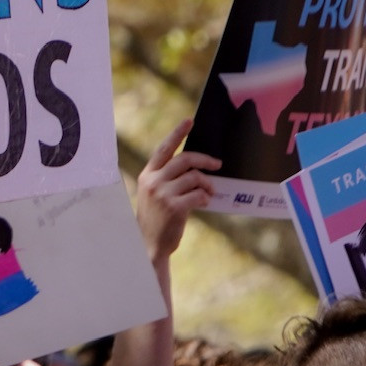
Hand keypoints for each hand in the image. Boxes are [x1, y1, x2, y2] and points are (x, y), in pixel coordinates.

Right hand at [135, 117, 219, 264]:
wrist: (149, 244)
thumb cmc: (156, 217)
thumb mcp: (154, 193)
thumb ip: (167, 177)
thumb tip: (194, 166)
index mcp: (148, 174)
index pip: (164, 148)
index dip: (178, 133)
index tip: (190, 120)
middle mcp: (153, 181)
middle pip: (185, 160)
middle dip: (205, 160)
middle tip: (217, 164)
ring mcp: (163, 194)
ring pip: (195, 178)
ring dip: (207, 184)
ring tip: (209, 192)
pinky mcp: (174, 207)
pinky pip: (198, 195)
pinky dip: (205, 198)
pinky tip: (204, 203)